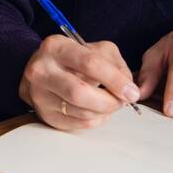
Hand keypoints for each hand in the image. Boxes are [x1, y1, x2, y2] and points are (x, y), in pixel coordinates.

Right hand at [19, 35, 139, 130]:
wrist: (41, 72)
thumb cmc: (73, 59)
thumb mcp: (94, 49)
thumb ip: (115, 64)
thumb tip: (128, 89)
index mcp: (55, 47)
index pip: (89, 64)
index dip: (115, 80)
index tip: (132, 92)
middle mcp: (41, 71)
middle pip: (80, 92)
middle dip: (109, 101)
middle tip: (122, 102)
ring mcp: (40, 95)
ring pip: (81, 112)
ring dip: (104, 112)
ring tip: (110, 104)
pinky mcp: (45, 115)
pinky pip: (78, 124)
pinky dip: (96, 120)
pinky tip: (98, 111)